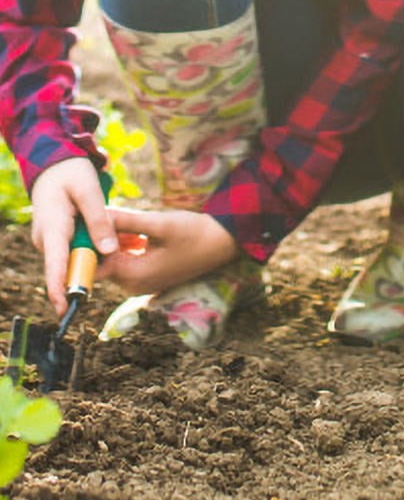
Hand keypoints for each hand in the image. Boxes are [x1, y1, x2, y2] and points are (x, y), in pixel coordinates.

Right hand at [29, 158, 119, 315]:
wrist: (54, 166)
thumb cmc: (71, 174)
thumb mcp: (89, 192)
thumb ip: (99, 220)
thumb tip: (107, 251)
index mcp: (53, 229)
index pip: (55, 265)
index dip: (60, 288)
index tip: (65, 307)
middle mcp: (48, 240)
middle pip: (71, 265)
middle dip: (98, 267)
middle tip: (130, 251)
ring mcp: (52, 241)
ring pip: (78, 257)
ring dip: (101, 255)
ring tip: (130, 242)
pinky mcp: (60, 239)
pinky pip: (79, 249)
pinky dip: (97, 246)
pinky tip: (120, 239)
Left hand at [98, 207, 239, 295]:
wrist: (225, 242)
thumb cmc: (195, 232)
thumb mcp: (160, 223)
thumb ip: (127, 221)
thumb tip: (98, 214)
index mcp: (135, 275)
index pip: (95, 266)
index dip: (86, 246)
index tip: (81, 225)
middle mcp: (135, 285)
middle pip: (103, 265)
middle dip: (99, 242)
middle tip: (95, 217)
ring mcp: (143, 283)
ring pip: (115, 262)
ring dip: (112, 243)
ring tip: (113, 219)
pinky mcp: (150, 277)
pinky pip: (127, 263)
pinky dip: (125, 248)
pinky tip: (132, 230)